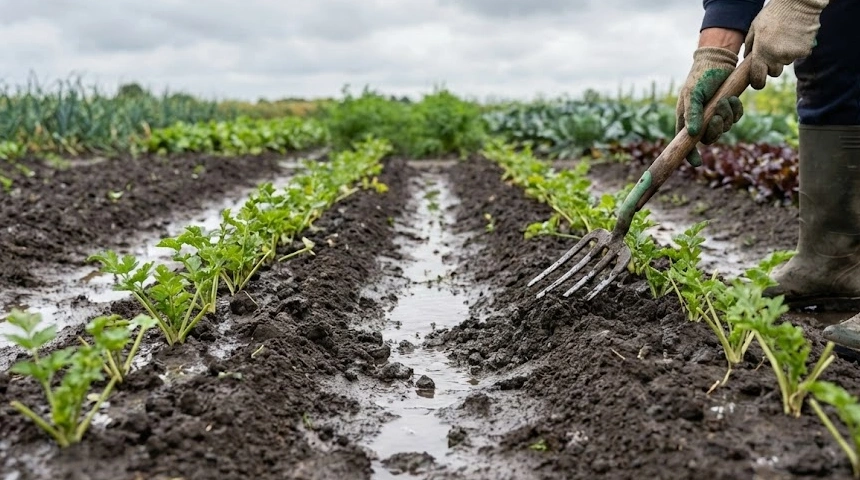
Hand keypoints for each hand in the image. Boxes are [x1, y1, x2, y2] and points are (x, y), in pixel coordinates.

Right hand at [675, 46, 743, 166]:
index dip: (690, 154)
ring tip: (726, 100)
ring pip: (724, 128)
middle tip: (718, 116)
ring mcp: (715, 115)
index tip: (697, 163)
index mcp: (686, 118)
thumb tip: (693, 134)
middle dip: (716, 129)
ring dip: (727, 116)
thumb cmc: (701, 76)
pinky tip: (734, 100)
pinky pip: (735, 119)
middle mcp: (700, 120)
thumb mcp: (693, 94)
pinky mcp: (728, 109)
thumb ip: (692, 114)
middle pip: (709, 138)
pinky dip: (736, 111)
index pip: (685, 142)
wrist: (718, 60)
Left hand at [744, 0, 829, 88]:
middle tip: (772, 50)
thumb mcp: (755, 28)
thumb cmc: (773, 14)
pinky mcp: (805, 51)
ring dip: (784, 55)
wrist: (798, 3)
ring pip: (786, 63)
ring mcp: (791, 55)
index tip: (757, 82)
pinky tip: (795, 36)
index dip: (757, 82)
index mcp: (761, 53)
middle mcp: (776, 57)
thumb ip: (749, 46)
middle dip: (772, 65)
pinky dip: (796, 49)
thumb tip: (746, 60)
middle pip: (774, 72)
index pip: (757, 79)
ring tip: (784, 37)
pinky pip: (798, 56)